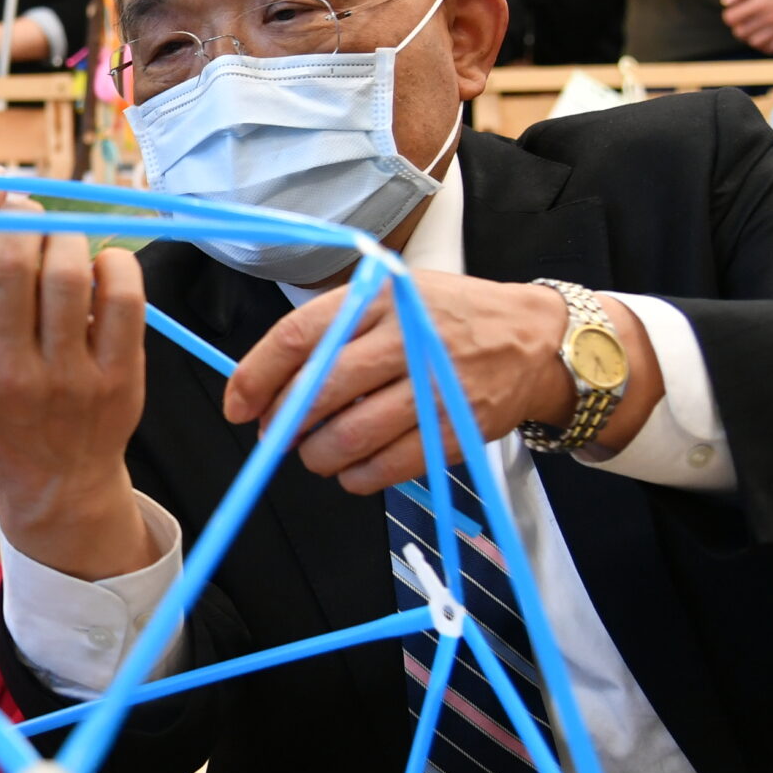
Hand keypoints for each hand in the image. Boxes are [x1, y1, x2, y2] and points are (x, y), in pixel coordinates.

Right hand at [0, 186, 156, 579]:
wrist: (54, 478)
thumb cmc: (1, 404)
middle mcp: (5, 373)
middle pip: (10, 261)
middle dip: (20, 215)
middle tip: (28, 209)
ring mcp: (66, 378)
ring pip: (66, 270)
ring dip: (65, 235)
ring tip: (62, 238)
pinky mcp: (117, 379)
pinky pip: (122, 296)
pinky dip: (113, 263)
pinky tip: (101, 267)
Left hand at [223, 274, 659, 494]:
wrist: (536, 340)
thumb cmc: (450, 316)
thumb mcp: (393, 293)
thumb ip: (334, 326)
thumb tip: (267, 380)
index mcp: (381, 298)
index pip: (301, 336)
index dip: (257, 376)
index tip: (236, 403)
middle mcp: (406, 340)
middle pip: (320, 391)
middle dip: (283, 422)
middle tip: (272, 433)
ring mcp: (434, 387)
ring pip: (350, 436)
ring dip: (316, 455)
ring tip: (313, 452)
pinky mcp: (455, 429)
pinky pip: (388, 467)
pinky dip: (356, 478)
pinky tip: (350, 471)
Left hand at [720, 0, 772, 55]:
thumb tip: (725, 2)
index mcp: (761, 2)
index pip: (731, 18)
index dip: (730, 14)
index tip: (737, 10)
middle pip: (741, 33)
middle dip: (740, 26)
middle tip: (746, 19)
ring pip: (756, 42)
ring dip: (752, 36)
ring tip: (756, 26)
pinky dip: (768, 43)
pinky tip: (768, 33)